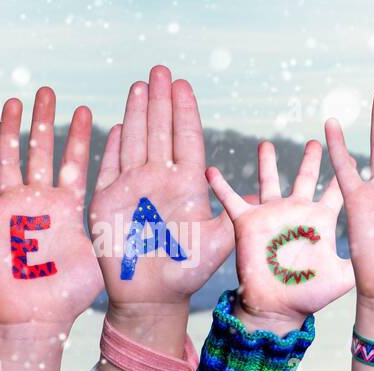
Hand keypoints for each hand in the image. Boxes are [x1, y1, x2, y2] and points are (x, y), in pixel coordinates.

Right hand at [0, 87, 102, 328]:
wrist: (36, 318)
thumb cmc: (71, 295)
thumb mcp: (102, 253)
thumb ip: (115, 223)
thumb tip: (144, 208)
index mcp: (67, 207)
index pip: (73, 162)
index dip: (77, 137)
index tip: (83, 110)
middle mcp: (38, 202)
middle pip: (40, 151)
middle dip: (43, 121)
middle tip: (48, 91)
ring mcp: (11, 208)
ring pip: (9, 159)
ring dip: (12, 130)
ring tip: (16, 101)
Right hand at [89, 65, 232, 310]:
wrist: (151, 297)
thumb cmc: (187, 272)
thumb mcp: (219, 241)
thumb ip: (237, 214)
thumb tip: (266, 195)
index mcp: (187, 184)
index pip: (186, 138)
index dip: (184, 112)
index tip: (183, 85)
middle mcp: (160, 179)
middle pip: (159, 131)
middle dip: (160, 100)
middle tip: (161, 70)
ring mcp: (133, 187)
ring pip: (136, 140)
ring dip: (137, 113)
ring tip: (140, 85)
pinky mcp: (108, 200)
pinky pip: (111, 165)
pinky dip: (113, 145)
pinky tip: (116, 122)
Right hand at [206, 140, 353, 326]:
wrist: (276, 307)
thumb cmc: (310, 294)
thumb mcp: (343, 276)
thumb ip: (361, 258)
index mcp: (321, 220)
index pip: (336, 190)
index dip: (344, 173)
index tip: (352, 154)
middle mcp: (297, 212)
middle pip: (305, 177)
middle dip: (310, 159)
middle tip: (315, 141)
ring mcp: (272, 216)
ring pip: (269, 181)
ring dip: (267, 163)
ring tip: (265, 145)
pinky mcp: (248, 223)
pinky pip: (231, 200)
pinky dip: (221, 185)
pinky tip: (210, 169)